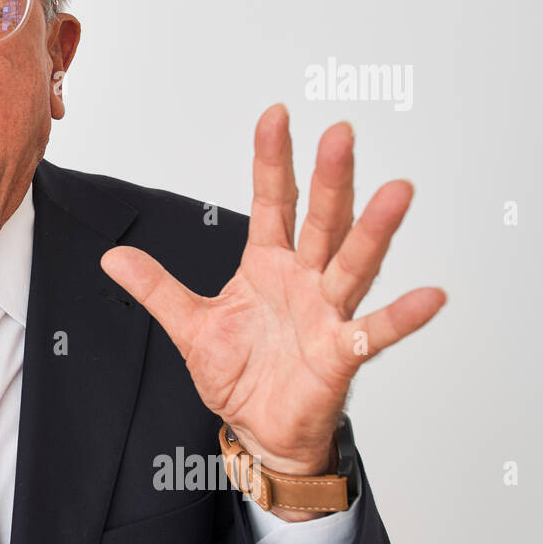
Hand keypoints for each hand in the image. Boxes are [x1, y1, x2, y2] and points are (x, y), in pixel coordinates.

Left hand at [101, 105, 444, 516]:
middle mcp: (304, 280)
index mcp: (267, 265)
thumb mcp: (189, 325)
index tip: (275, 115)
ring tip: (397, 191)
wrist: (260, 428)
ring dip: (374, 230)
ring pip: (352, 264)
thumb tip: (112, 257)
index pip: (271, 201)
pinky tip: (430, 296)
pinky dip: (401, 316)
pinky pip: (374, 332)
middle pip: (320, 220)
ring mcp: (327, 314)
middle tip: (340, 132)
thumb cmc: (239, 372)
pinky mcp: (340, 354)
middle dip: (330, 178)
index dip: (272, 160)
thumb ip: (156, 287)